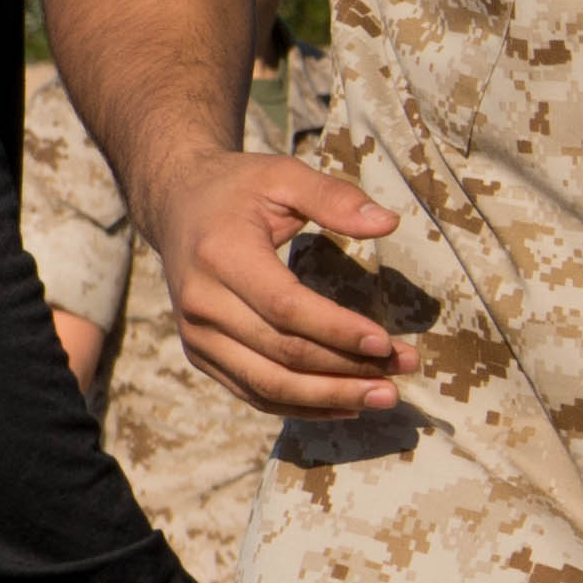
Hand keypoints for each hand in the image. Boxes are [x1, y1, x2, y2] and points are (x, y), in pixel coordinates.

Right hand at [147, 147, 409, 415]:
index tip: (387, 342)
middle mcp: (201, 302)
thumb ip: (333, 197)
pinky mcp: (201, 355)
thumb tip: (387, 223)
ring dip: (332, 397)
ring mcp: (196, 335)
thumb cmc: (238, 190)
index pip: (286, 307)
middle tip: (406, 368)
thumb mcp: (283, 176)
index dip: (337, 330)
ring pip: (269, 384)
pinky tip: (348, 405)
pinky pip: (254, 393)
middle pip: (282, 352)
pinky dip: (302, 406)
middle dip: (348, 367)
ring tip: (386, 396)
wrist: (176, 206)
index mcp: (221, 255)